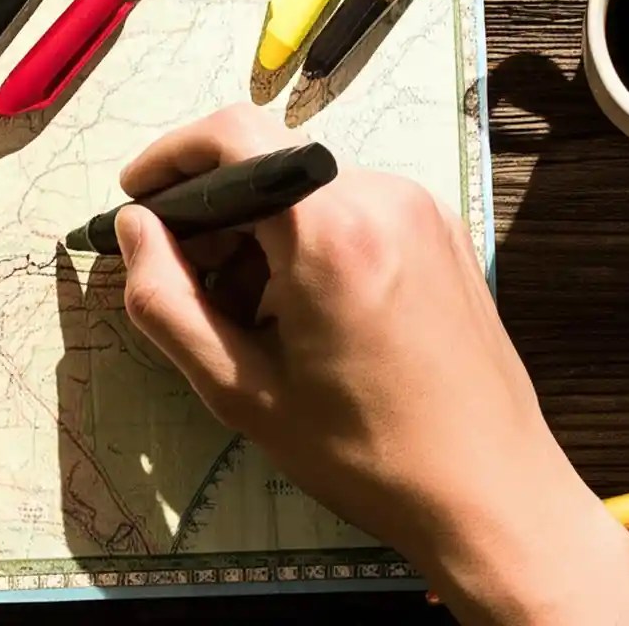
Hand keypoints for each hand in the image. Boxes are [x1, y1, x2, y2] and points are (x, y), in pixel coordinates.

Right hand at [113, 104, 628, 625]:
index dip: (170, 157)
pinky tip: (300, 312)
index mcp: (330, 229)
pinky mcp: (442, 231)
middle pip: (266, 164)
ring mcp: (421, 209)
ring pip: (305, 189)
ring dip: (257, 233)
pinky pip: (349, 209)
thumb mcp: (240, 391)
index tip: (137, 203)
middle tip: (186, 286)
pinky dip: (304, 241)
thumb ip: (168, 301)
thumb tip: (136, 227)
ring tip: (246, 316)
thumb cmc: (363, 454)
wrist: (492, 493)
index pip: (232, 136)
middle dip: (211, 213)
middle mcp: (382, 195)